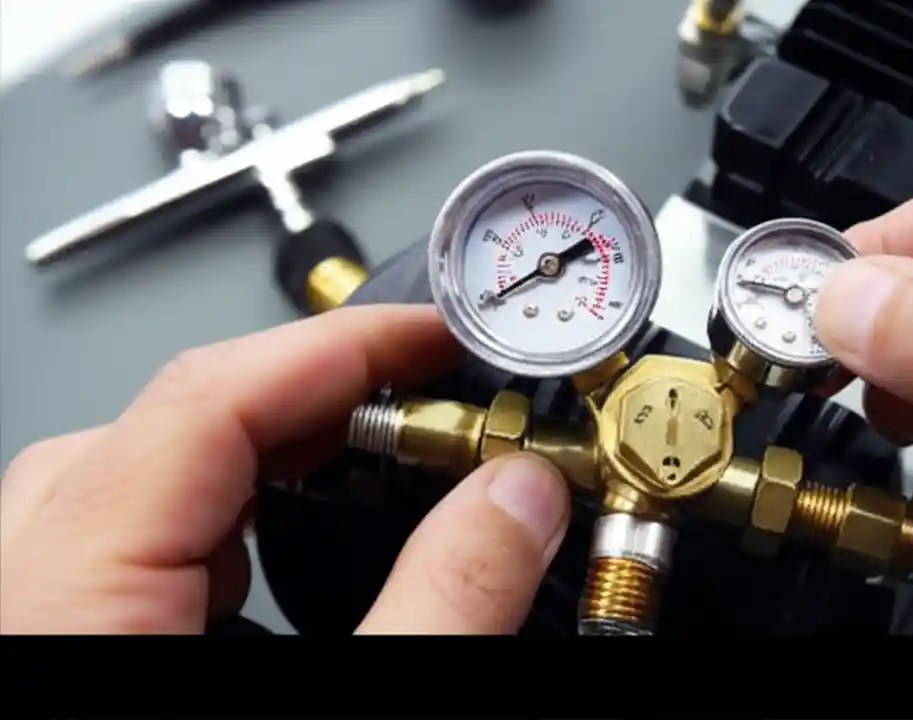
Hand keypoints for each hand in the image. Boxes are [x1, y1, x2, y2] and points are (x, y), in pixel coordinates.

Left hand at [0, 305, 571, 633]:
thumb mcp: (356, 708)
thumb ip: (444, 603)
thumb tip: (519, 500)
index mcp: (68, 599)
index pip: (208, 398)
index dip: (344, 345)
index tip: (438, 333)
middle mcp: (26, 595)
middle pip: (167, 421)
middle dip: (315, 390)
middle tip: (422, 388)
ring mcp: (39, 617)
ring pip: (140, 476)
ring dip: (268, 447)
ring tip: (371, 451)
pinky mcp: (69, 640)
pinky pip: (130, 537)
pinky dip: (227, 512)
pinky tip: (290, 539)